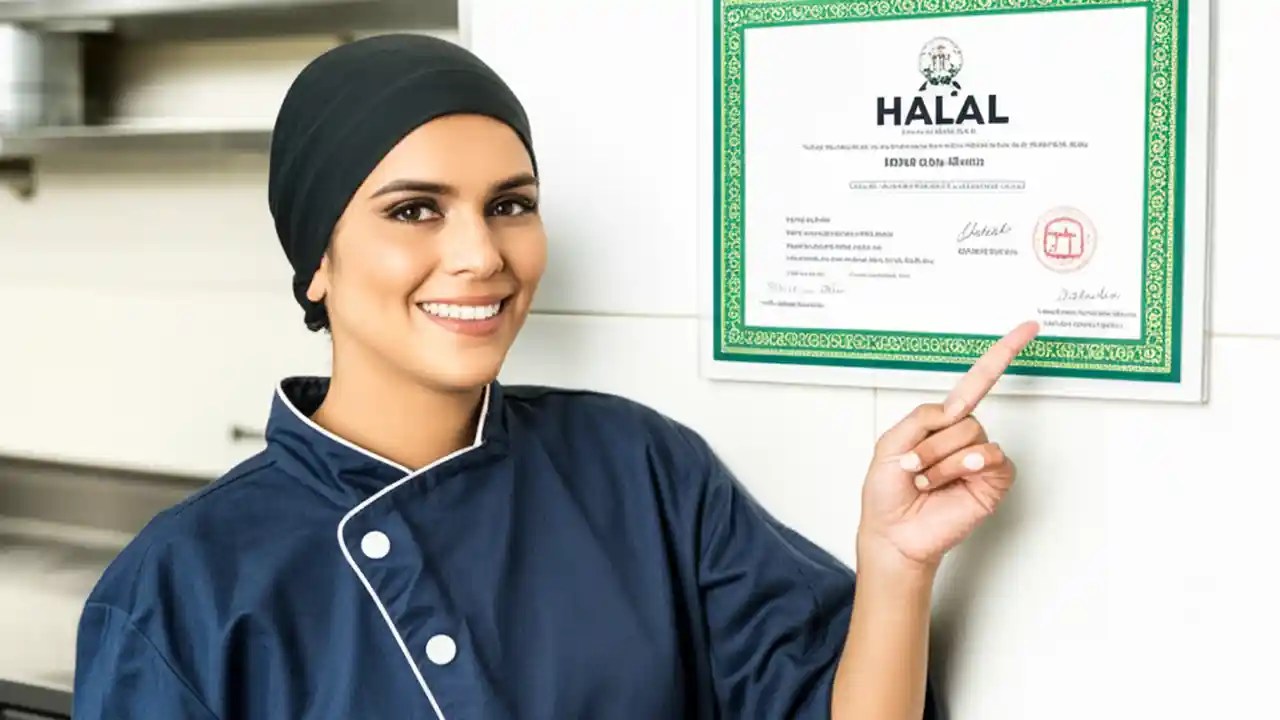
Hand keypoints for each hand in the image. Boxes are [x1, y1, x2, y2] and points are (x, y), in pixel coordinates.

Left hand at [857, 321, 1039, 574]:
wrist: (892, 533)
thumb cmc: (887, 493)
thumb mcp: (890, 444)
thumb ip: (922, 417)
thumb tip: (954, 410)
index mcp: (941, 423)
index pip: (977, 383)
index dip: (1001, 355)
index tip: (1027, 328)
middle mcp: (965, 437)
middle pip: (963, 417)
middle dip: (931, 444)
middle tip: (913, 468)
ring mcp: (980, 460)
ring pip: (972, 437)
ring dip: (941, 460)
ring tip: (925, 481)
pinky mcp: (992, 482)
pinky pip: (990, 458)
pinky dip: (964, 467)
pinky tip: (950, 482)